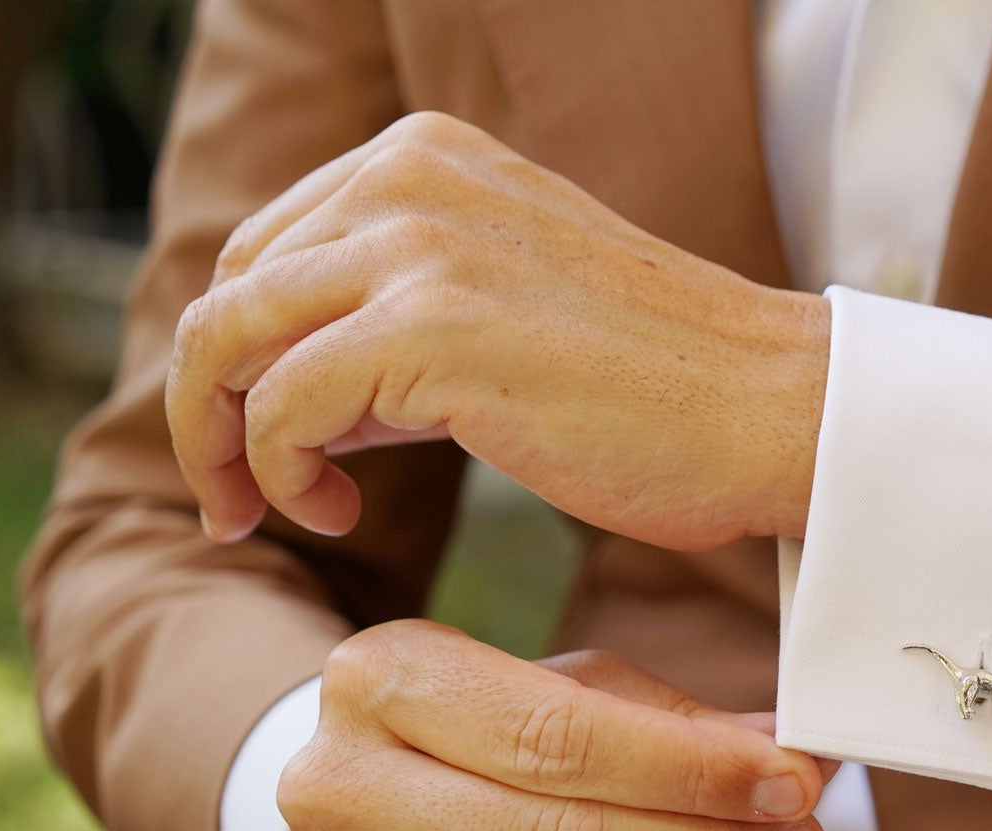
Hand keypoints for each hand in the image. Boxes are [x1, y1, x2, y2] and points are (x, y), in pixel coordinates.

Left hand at [167, 110, 828, 549]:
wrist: (777, 412)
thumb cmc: (667, 391)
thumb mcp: (509, 312)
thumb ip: (400, 321)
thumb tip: (290, 396)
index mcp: (426, 157)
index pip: (268, 251)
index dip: (245, 359)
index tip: (269, 448)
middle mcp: (408, 176)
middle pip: (232, 292)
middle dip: (215, 406)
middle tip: (246, 500)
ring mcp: (418, 244)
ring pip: (227, 341)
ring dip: (225, 445)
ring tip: (278, 513)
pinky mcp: (430, 328)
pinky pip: (282, 406)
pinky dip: (281, 474)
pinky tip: (340, 511)